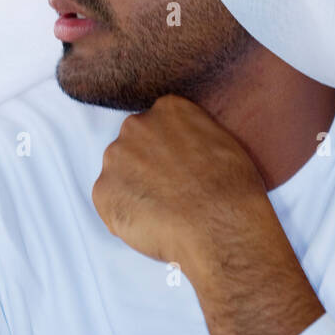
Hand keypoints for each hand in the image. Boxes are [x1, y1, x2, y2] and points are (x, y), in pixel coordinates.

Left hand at [91, 93, 271, 276]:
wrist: (220, 226)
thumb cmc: (232, 189)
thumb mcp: (221, 141)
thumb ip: (193, 135)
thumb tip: (188, 148)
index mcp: (168, 109)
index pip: (158, 126)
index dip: (168, 153)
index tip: (179, 171)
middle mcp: (137, 125)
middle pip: (134, 147)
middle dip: (147, 169)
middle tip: (170, 194)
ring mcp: (116, 157)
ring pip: (119, 176)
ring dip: (134, 192)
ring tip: (163, 213)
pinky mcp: (103, 191)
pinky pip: (110, 204)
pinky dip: (125, 217)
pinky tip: (151, 226)